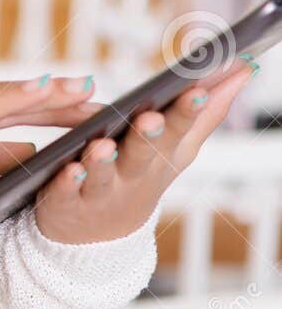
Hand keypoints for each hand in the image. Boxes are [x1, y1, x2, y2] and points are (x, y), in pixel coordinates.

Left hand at [32, 55, 256, 244]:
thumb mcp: (178, 149)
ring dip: (102, 162)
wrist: (98, 240)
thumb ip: (207, 111)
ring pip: (101, 176)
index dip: (187, 113)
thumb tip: (245, 67)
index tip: (197, 90)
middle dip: (149, 137)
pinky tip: (68, 170)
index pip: (178, 131)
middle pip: (142, 154)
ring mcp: (99, 192)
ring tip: (103, 147)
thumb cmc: (141, 177)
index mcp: (162, 156)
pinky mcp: (64, 203)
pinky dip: (67, 183)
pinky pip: (63, 194)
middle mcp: (133, 175)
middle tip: (152, 119)